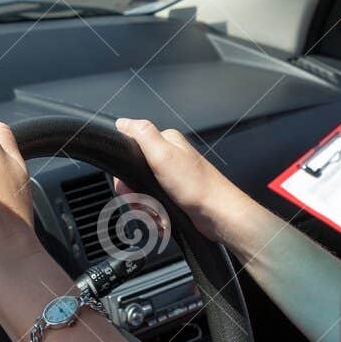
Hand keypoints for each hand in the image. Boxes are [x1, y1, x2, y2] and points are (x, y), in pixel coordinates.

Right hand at [114, 118, 255, 248]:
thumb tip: (123, 122)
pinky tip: (163, 219)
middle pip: (133, 178)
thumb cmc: (197, 187)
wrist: (217, 215)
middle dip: (136, 197)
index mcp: (165, 143)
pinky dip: (155, 216)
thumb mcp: (164, 155)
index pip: (130, 151)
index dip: (126, 172)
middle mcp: (168, 159)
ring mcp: (170, 179)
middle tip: (145, 204)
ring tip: (158, 214)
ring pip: (142, 195)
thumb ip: (143, 134)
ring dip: (146, 210)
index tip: (129, 185)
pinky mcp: (173, 196)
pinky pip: (153, 207)